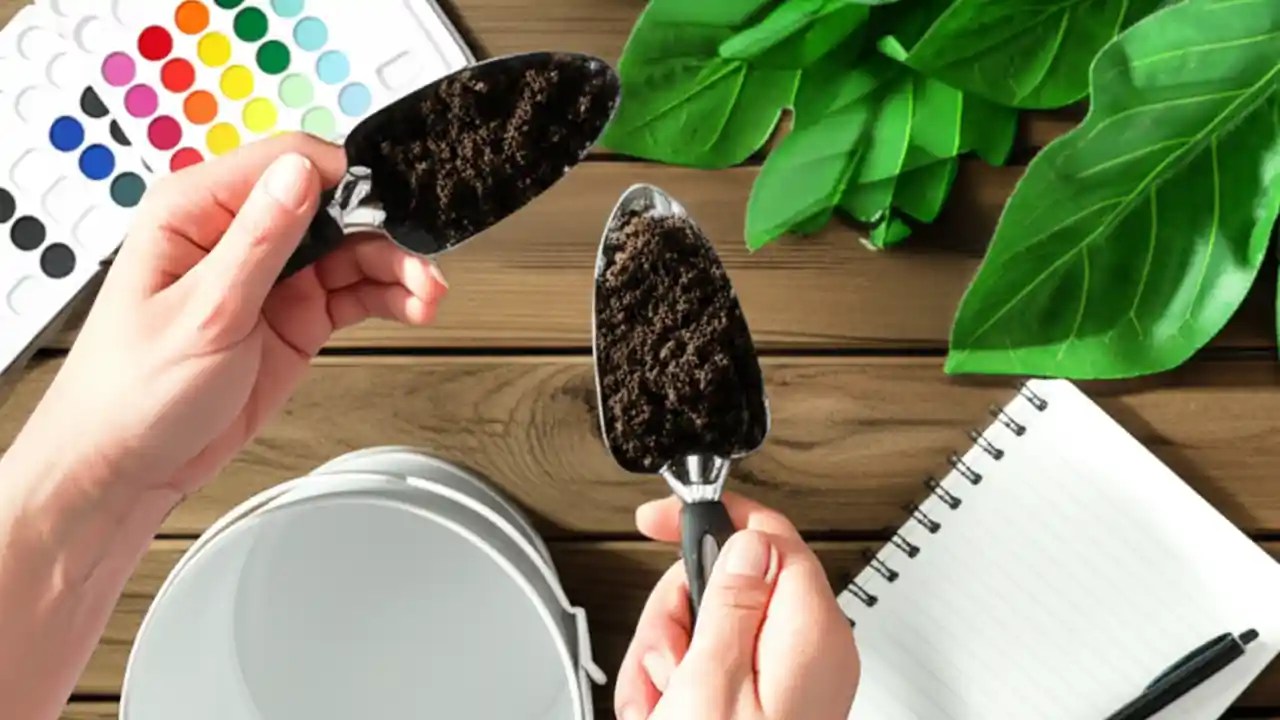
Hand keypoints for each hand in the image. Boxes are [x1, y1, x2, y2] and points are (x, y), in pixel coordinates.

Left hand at [7, 132, 447, 502]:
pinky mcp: (293, 315)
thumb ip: (258, 241)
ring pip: (350, 250)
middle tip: (417, 261)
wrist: (128, 467)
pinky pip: (352, 292)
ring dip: (394, 267)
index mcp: (196, 212)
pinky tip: (412, 305)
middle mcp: (236, 235)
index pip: (285, 163)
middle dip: (381, 229)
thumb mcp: (204, 311)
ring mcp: (269, 276)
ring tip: (427, 294)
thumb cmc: (133, 392)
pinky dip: (387, 297)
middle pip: (331, 205)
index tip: (385, 208)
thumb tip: (300, 174)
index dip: (343, 179)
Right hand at [615, 492, 858, 719]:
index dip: (712, 517)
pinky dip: (678, 685)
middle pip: (729, 581)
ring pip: (712, 624)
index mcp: (810, 633)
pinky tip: (664, 712)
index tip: (660, 519)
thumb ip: (730, 602)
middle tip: (663, 659)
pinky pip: (714, 664)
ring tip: (659, 703)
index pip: (769, 536)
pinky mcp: (768, 699)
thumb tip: (745, 543)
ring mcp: (790, 677)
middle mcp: (811, 651)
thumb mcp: (713, 681)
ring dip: (669, 657)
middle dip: (676, 613)